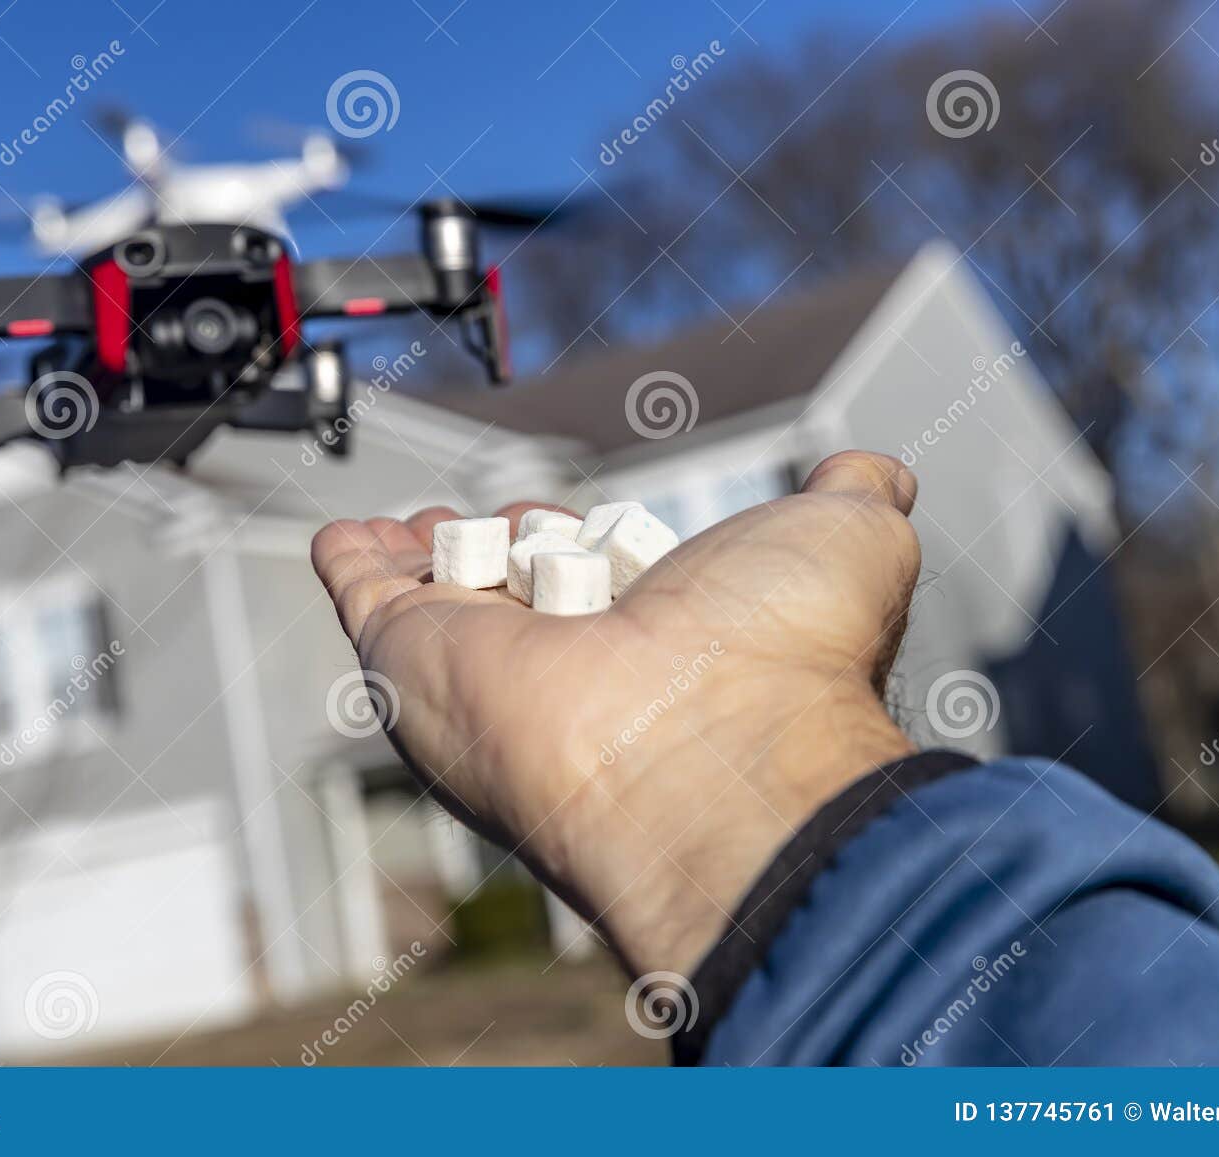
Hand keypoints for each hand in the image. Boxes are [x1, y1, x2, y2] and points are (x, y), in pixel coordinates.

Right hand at [310, 450, 920, 976]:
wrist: (703, 742)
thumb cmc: (788, 653)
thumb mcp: (852, 538)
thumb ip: (855, 494)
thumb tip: (874, 469)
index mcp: (665, 641)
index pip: (616, 586)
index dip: (600, 543)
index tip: (594, 521)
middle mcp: (578, 663)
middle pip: (525, 590)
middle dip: (514, 544)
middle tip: (516, 523)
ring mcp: (488, 665)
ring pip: (443, 591)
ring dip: (431, 548)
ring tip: (420, 524)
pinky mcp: (409, 654)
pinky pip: (364, 597)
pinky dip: (349, 563)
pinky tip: (344, 538)